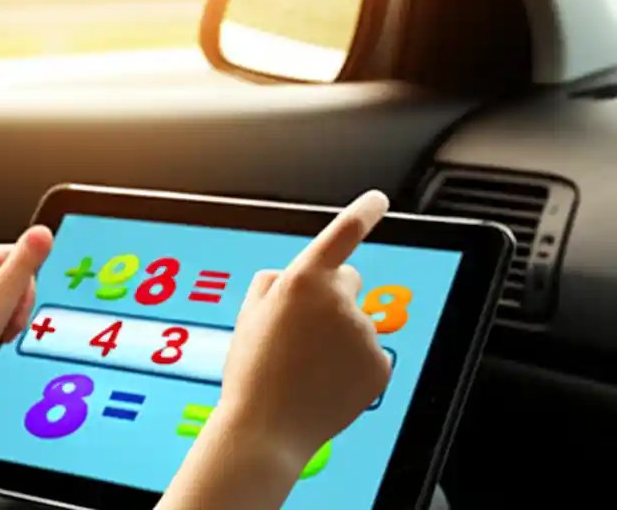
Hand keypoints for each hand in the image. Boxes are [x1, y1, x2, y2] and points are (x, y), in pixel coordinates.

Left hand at [0, 226, 52, 388]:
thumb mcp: (4, 293)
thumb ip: (27, 260)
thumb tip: (44, 230)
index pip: (25, 261)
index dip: (27, 291)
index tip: (15, 312)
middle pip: (12, 278)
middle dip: (15, 306)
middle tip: (3, 326)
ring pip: (0, 294)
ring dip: (3, 317)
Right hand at [215, 190, 393, 468]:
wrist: (267, 429)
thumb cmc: (251, 371)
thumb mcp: (247, 315)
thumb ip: (272, 283)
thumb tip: (293, 276)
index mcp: (302, 282)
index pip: (342, 235)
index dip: (363, 212)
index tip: (379, 199)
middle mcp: (339, 302)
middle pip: (349, 280)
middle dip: (332, 295)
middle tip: (300, 331)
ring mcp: (363, 334)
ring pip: (356, 321)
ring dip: (337, 336)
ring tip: (305, 367)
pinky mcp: (379, 365)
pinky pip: (368, 353)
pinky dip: (351, 365)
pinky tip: (325, 382)